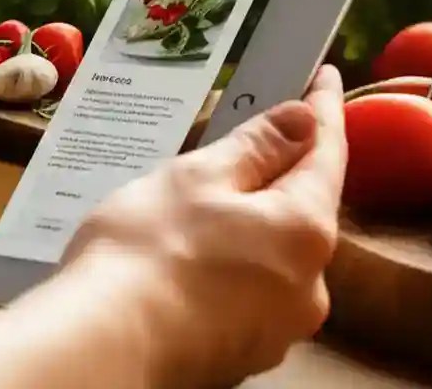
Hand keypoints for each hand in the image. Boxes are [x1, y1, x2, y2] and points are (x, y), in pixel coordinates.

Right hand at [61, 66, 346, 386]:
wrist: (103, 347)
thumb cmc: (147, 252)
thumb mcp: (199, 176)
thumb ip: (259, 146)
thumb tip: (304, 119)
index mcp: (306, 229)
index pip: (328, 152)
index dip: (326, 109)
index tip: (326, 77)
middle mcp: (309, 285)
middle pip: (301, 209)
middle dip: (277, 174)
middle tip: (244, 142)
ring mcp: (279, 328)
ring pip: (273, 255)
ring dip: (249, 226)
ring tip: (194, 210)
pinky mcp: (244, 354)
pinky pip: (247, 293)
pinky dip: (229, 269)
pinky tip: (188, 259)